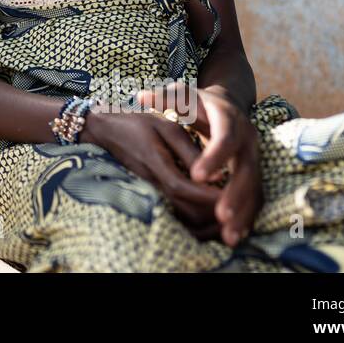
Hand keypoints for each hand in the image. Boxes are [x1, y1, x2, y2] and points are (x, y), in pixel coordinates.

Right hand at [82, 107, 223, 240]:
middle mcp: (152, 182)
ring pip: (182, 217)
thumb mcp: (165, 127)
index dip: (208, 196)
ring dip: (206, 219)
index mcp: (155, 162)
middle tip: (237, 208)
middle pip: (185, 210)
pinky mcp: (153, 193)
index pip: (183, 188)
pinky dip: (196, 216)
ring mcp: (151, 190)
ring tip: (229, 211)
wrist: (106, 130)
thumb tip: (215, 175)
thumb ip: (189, 151)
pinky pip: (177, 213)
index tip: (231, 196)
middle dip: (212, 214)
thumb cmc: (137, 123)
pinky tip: (210, 208)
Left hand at [136, 82, 261, 246]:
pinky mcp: (254, 174)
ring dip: (243, 213)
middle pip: (245, 169)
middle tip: (219, 215)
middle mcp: (248, 140)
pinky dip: (247, 217)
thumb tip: (141, 96)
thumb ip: (164, 97)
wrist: (225, 106)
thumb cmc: (197, 103)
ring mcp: (254, 158)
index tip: (197, 176)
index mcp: (230, 119)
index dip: (214, 157)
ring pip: (254, 188)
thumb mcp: (182, 96)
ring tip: (229, 236)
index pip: (225, 138)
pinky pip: (255, 198)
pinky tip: (234, 235)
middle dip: (234, 193)